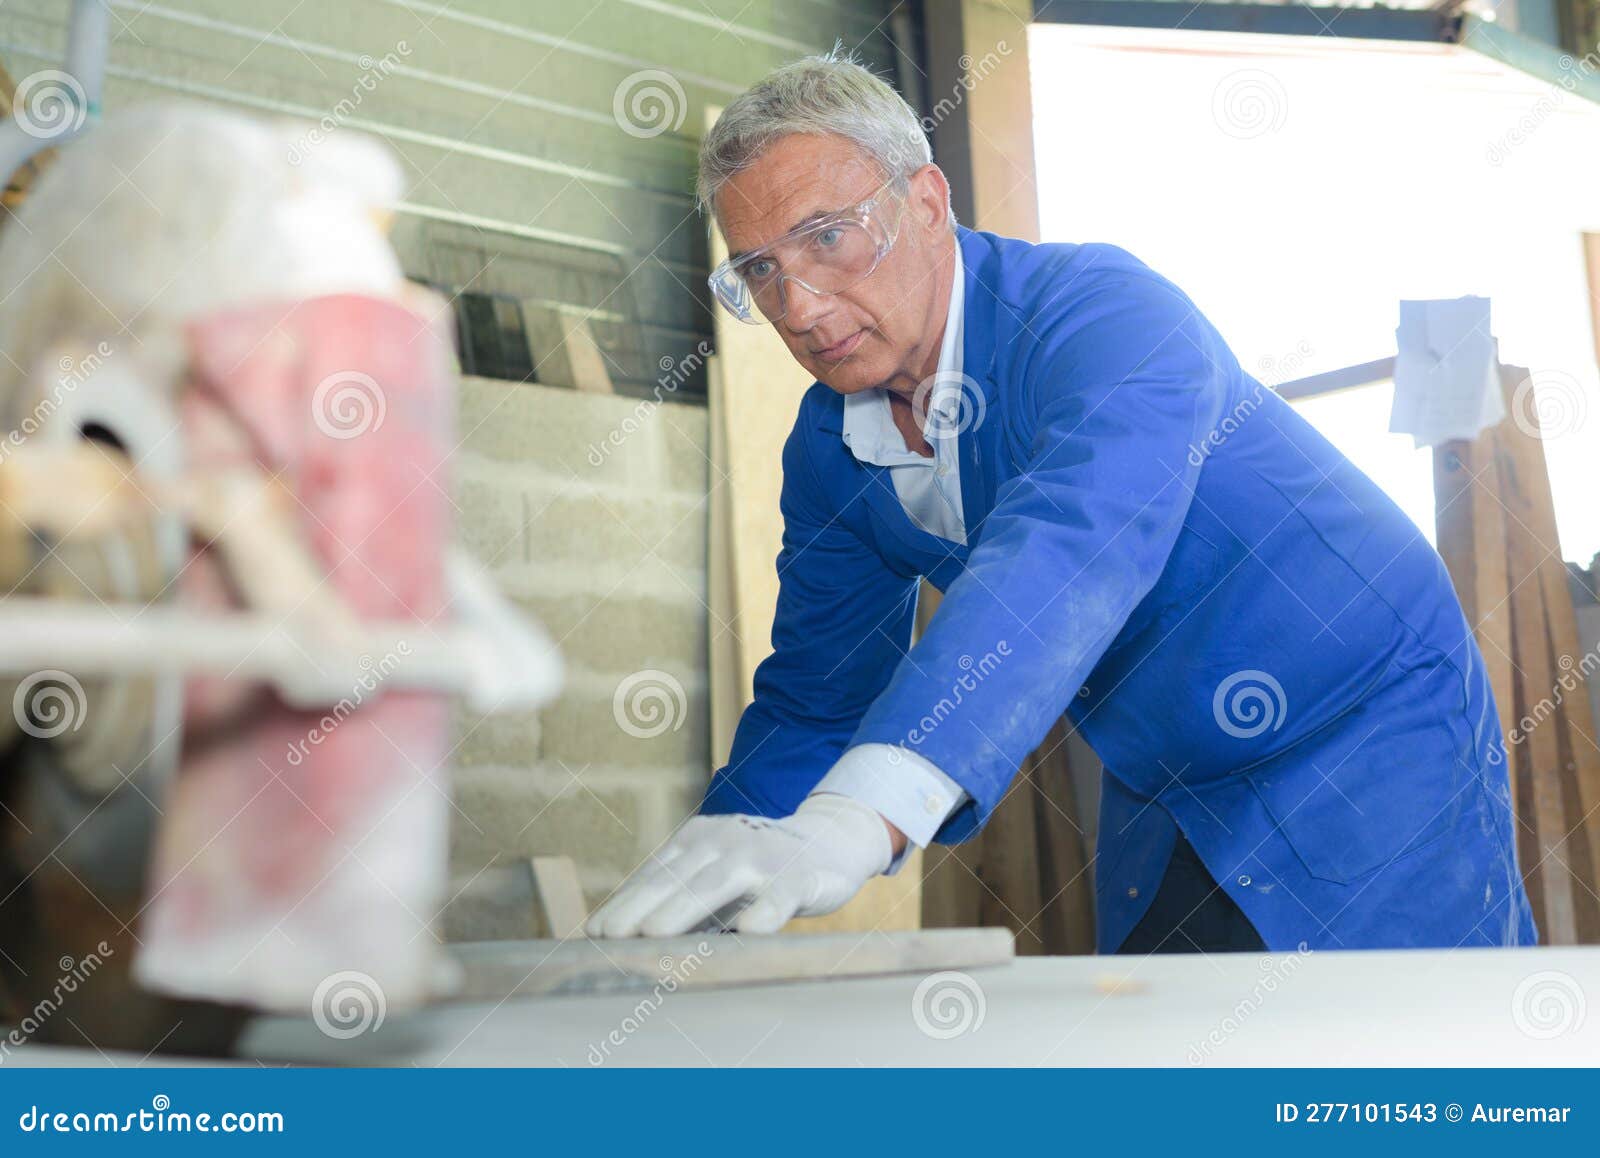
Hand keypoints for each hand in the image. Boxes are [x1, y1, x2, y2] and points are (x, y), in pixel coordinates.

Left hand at [584, 793, 892, 937]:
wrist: (828, 842)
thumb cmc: (756, 869)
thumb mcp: (713, 876)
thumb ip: (678, 900)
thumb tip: (624, 939)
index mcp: (696, 840)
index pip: (653, 874)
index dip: (623, 903)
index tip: (593, 933)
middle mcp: (724, 842)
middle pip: (675, 878)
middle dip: (639, 907)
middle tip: (609, 937)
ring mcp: (762, 858)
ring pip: (717, 883)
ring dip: (683, 909)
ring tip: (653, 934)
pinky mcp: (799, 877)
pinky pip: (780, 896)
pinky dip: (765, 911)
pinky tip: (750, 930)